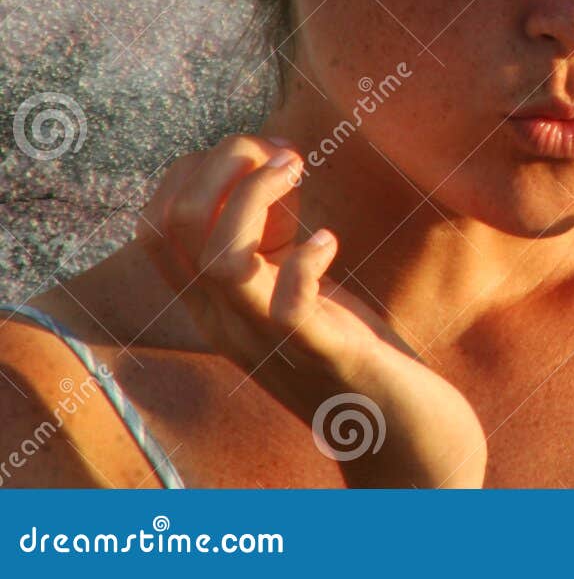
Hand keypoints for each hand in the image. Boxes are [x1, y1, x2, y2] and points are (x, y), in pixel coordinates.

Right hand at [134, 134, 486, 486]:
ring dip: (253, 199)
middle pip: (173, 226)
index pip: (156, 226)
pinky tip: (330, 241)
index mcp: (217, 304)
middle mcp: (229, 323)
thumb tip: (271, 163)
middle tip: (281, 152)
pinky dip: (304, 260)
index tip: (257, 150)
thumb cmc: (356, 350)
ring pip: (219, 261)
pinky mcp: (324, 355)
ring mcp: (270, 342)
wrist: (404, 437)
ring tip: (297, 167)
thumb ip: (274, 241)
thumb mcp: (299, 285)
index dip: (193, 169)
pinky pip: (288, 307)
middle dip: (218, 164)